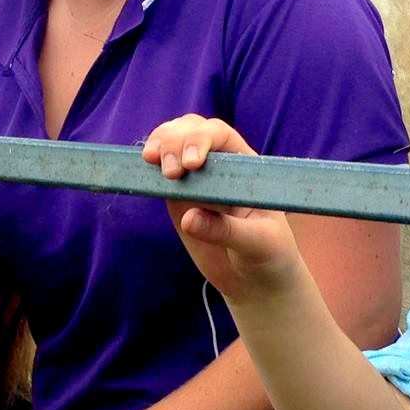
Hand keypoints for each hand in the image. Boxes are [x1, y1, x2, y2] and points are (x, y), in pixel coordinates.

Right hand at [144, 114, 302, 304]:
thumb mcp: (258, 245)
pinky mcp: (178, 198)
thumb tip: (188, 219)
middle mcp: (219, 165)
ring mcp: (196, 179)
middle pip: (191, 130)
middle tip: (170, 171)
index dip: (201, 139)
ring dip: (159, 144)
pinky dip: (147, 167)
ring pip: (172, 141)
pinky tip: (140, 169)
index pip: (220, 135)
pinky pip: (158, 173)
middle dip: (175, 140)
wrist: (254, 280)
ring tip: (151, 162)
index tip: (192, 164)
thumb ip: (226, 230)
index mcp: (246, 167)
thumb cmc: (269, 256)